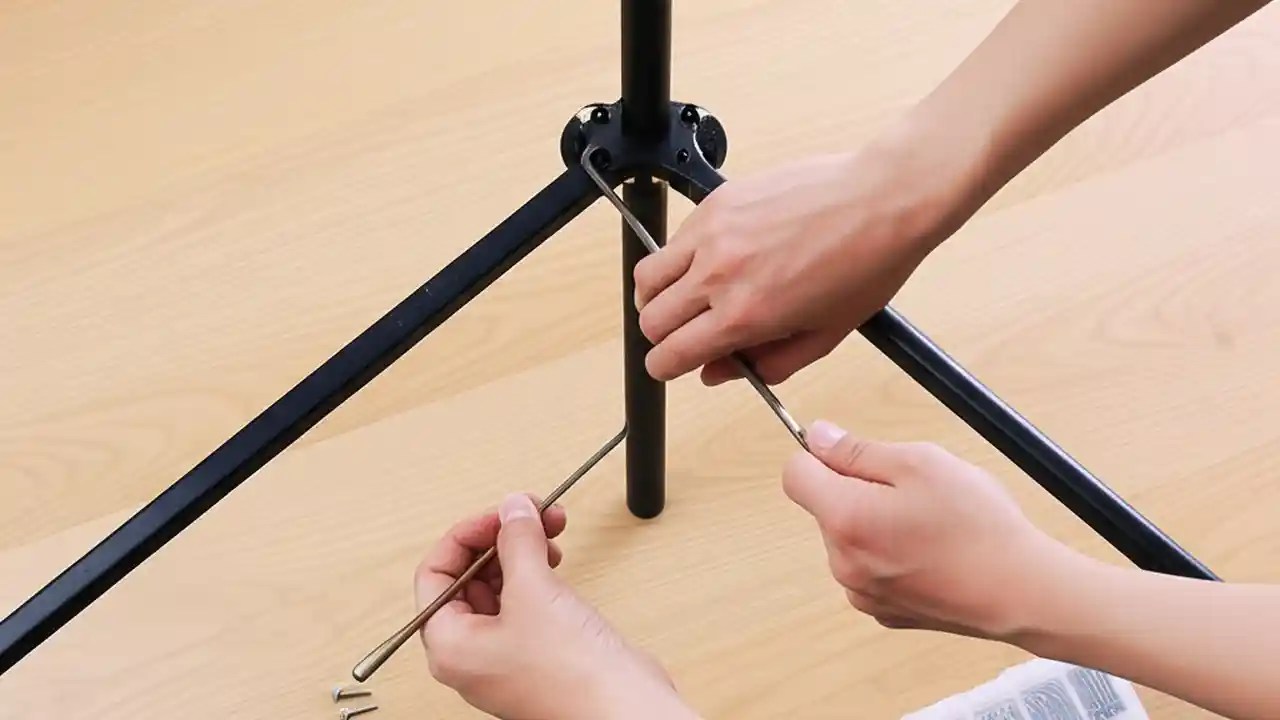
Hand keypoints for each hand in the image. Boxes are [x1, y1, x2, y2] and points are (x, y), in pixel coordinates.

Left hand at [415, 493, 697, 719]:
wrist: (624, 707)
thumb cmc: (571, 674)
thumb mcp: (533, 590)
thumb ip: (515, 541)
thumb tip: (510, 508)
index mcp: (450, 646)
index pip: (435, 574)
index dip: (466, 536)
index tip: (500, 513)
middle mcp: (471, 652)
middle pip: (467, 576)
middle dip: (498, 538)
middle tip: (530, 511)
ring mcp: (505, 652)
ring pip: (500, 584)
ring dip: (521, 549)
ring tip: (551, 527)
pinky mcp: (538, 649)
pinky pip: (525, 599)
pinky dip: (537, 570)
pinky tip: (556, 556)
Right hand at [633, 124, 984, 385]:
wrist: (882, 198)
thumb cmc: (866, 263)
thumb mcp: (824, 335)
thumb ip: (767, 363)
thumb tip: (719, 372)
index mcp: (745, 315)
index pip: (671, 353)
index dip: (664, 368)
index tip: (669, 366)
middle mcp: (719, 274)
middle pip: (650, 319)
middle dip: (660, 336)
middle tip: (682, 336)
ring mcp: (712, 233)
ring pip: (646, 276)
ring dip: (656, 296)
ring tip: (681, 300)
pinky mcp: (716, 202)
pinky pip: (674, 239)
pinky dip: (679, 258)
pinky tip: (711, 261)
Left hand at [782, 420, 1080, 640]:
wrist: (1022, 592)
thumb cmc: (978, 526)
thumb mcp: (920, 463)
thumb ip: (857, 450)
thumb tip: (816, 438)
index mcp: (844, 519)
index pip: (794, 474)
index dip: (818, 456)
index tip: (852, 454)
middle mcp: (842, 562)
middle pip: (824, 507)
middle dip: (856, 490)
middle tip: (912, 491)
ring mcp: (861, 592)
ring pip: (848, 538)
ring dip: (873, 523)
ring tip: (928, 524)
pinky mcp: (882, 611)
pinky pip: (869, 568)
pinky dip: (889, 555)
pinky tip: (930, 552)